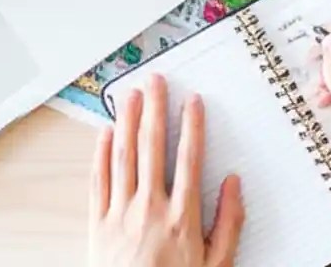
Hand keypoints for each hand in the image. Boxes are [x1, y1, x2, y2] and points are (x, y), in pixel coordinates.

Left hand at [89, 74, 244, 266]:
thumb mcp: (217, 266)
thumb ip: (229, 224)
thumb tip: (232, 184)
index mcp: (182, 218)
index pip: (189, 159)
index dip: (192, 126)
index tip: (193, 102)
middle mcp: (149, 209)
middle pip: (153, 148)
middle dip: (156, 110)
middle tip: (156, 82)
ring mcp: (121, 215)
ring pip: (124, 157)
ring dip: (129, 121)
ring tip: (131, 95)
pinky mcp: (98, 224)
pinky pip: (99, 181)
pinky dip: (101, 153)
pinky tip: (105, 132)